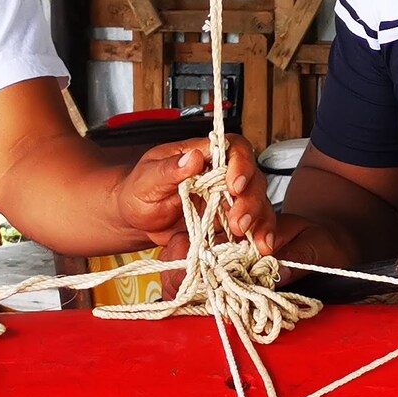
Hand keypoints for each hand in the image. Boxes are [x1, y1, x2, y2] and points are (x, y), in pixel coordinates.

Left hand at [116, 136, 273, 252]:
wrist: (135, 221)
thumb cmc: (138, 192)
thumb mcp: (147, 179)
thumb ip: (169, 169)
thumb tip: (192, 157)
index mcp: (202, 156)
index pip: (233, 149)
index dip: (241, 164)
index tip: (233, 185)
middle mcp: (220, 176)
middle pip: (252, 179)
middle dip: (250, 201)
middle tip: (239, 222)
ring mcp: (227, 200)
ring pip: (257, 203)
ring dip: (259, 221)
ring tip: (255, 241)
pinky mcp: (228, 223)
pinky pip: (252, 226)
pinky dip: (260, 237)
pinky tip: (262, 248)